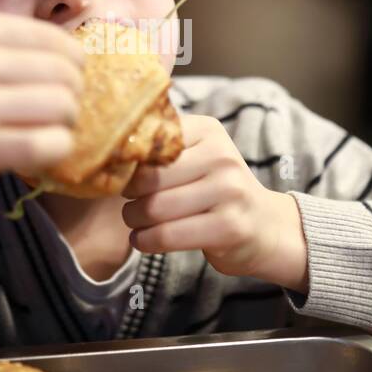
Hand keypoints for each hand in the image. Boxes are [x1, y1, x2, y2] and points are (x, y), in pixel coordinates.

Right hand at [0, 10, 84, 280]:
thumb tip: (72, 55)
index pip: (56, 40)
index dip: (71, 68)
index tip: (57, 87)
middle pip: (66, 74)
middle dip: (71, 99)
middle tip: (53, 117)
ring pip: (64, 108)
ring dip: (64, 126)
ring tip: (43, 135)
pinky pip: (50, 144)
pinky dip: (55, 152)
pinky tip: (36, 156)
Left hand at [120, 114, 308, 293]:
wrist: (265, 226)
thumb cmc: (217, 191)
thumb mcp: (197, 157)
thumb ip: (161, 150)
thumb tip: (107, 152)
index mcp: (208, 131)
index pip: (149, 144)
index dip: (127, 165)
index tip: (123, 178)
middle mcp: (221, 156)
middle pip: (148, 178)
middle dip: (128, 197)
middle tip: (129, 205)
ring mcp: (229, 191)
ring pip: (155, 208)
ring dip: (134, 221)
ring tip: (136, 223)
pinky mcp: (229, 226)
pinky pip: (167, 235)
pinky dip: (146, 241)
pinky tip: (144, 240)